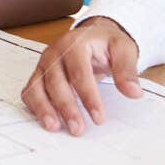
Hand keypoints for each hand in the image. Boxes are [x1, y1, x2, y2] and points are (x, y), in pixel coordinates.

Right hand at [21, 16, 142, 135]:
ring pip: (37, 87)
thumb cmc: (107, 43)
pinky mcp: (39, 75)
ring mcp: (44, 64)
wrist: (94, 35)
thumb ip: (127, 71)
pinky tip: (47, 120)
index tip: (99, 118)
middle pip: (56, 82)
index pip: (79, 72)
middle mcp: (55, 52)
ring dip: (44, 108)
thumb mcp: (123, 50)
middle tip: (78, 129)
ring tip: (54, 127)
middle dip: (66, 107)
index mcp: (75, 43)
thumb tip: (134, 93)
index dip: (88, 97)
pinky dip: (35, 106)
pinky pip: (30, 91)